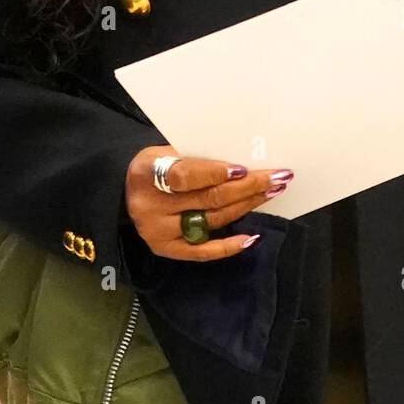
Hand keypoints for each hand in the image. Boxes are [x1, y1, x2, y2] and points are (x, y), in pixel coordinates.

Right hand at [124, 146, 292, 262]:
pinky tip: (251, 237)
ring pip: (211, 221)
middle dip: (247, 188)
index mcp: (147, 173)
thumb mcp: (166, 151)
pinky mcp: (166, 250)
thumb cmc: (156, 165)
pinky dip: (228, 246)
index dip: (215, 172)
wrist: (125, 189)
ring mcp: (158, 232)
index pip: (185, 176)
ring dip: (246, 206)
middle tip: (277, 177)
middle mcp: (151, 207)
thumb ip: (197, 157)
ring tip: (272, 192)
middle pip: (207, 199)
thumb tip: (244, 162)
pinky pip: (202, 252)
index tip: (243, 169)